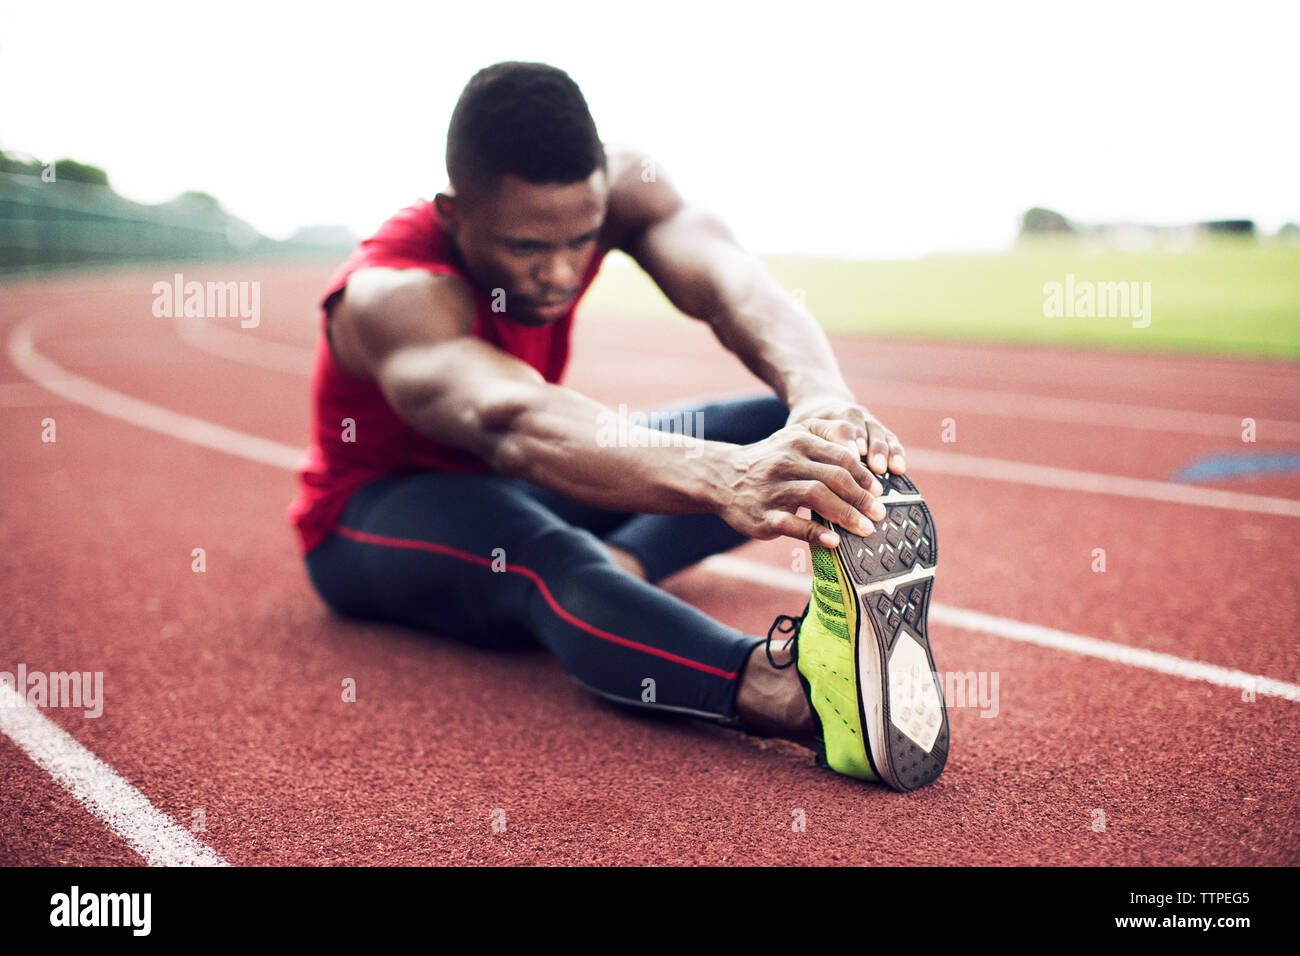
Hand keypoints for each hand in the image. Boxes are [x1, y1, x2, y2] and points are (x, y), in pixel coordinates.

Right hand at [714, 422, 886, 548]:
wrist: (723, 478)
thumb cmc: (770, 459)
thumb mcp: (794, 435)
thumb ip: (828, 434)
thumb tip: (863, 452)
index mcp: (798, 441)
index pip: (841, 457)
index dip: (865, 475)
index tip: (880, 491)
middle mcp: (785, 462)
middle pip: (834, 477)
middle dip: (861, 497)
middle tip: (880, 512)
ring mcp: (773, 490)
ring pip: (817, 498)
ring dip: (846, 514)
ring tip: (866, 528)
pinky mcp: (764, 516)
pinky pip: (794, 525)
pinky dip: (817, 534)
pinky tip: (835, 541)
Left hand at [786, 396, 906, 475]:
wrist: (819, 407)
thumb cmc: (806, 435)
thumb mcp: (798, 440)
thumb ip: (804, 458)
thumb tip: (807, 496)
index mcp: (829, 417)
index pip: (841, 427)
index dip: (848, 442)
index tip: (853, 456)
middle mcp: (852, 417)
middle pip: (864, 431)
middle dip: (871, 450)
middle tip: (875, 468)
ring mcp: (868, 422)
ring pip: (879, 433)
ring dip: (884, 452)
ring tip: (887, 469)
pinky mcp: (880, 431)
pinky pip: (891, 440)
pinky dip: (896, 453)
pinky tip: (899, 469)